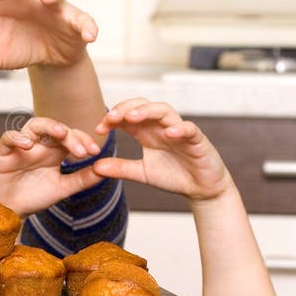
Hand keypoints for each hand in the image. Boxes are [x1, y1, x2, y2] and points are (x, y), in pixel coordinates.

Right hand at [0, 116, 102, 214]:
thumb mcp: (62, 189)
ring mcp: (21, 146)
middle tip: (82, 151)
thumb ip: (82, 179)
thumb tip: (106, 170)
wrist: (8, 211)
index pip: (71, 136)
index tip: (95, 152)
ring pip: (34, 125)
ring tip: (61, 134)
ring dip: (48, 126)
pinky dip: (18, 137)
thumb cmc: (33, 197)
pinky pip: (9, 137)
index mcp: (54, 152)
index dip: (84, 139)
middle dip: (71, 136)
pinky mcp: (3, 152)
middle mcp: (39, 145)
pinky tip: (28, 145)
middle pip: (55, 128)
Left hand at [93, 98, 231, 200]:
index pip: (128, 116)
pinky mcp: (197, 140)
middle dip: (126, 108)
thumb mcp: (142, 173)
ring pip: (164, 111)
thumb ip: (121, 168)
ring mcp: (180, 131)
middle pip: (143, 106)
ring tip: (132, 117)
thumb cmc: (173, 176)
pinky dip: (179, 128)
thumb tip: (94, 167)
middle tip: (110, 117)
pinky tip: (169, 132)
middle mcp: (162, 127)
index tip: (98, 128)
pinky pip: (189, 129)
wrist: (201, 190)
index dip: (112, 118)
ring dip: (147, 111)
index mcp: (147, 132)